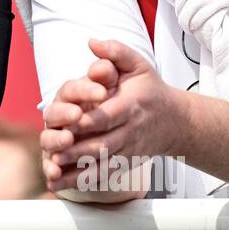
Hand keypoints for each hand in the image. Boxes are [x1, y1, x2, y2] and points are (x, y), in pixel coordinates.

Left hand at [42, 39, 180, 192]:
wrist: (175, 120)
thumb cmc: (150, 89)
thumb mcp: (138, 64)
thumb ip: (116, 52)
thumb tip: (92, 42)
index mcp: (130, 106)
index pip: (109, 116)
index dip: (90, 120)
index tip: (69, 124)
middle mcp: (129, 131)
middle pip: (103, 144)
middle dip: (78, 150)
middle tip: (54, 153)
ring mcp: (128, 150)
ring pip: (102, 164)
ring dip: (77, 172)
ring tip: (54, 175)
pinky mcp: (125, 163)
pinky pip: (104, 175)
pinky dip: (84, 183)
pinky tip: (63, 187)